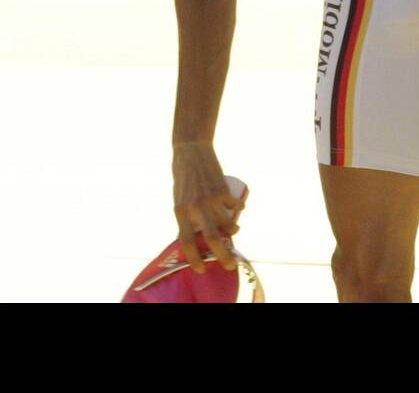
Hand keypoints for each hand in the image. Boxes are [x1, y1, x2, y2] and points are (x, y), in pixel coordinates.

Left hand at [172, 143, 243, 274]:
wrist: (191, 149)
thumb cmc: (183, 176)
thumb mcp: (179, 198)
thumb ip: (187, 216)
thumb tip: (195, 238)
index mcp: (181, 211)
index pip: (186, 242)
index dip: (194, 259)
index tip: (202, 269)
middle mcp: (196, 207)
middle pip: (213, 239)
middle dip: (223, 256)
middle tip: (230, 265)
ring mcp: (211, 199)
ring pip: (228, 224)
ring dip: (233, 230)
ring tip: (234, 228)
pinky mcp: (223, 190)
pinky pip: (235, 206)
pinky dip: (238, 209)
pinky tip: (238, 207)